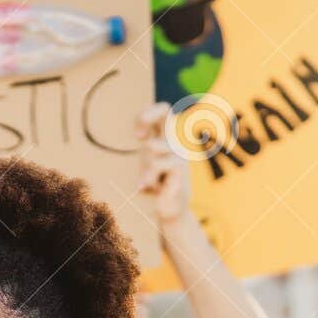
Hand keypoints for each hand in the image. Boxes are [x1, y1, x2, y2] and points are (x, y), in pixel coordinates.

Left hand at [136, 102, 190, 225]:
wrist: (171, 209)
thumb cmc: (159, 185)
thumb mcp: (148, 164)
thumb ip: (147, 151)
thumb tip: (145, 138)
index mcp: (167, 138)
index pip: (162, 111)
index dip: (146, 116)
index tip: (139, 136)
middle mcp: (174, 141)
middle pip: (164, 109)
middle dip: (144, 117)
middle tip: (138, 138)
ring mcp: (179, 152)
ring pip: (151, 146)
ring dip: (145, 166)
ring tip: (149, 181)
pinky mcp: (179, 167)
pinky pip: (156, 165)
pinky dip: (149, 178)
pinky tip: (152, 188)